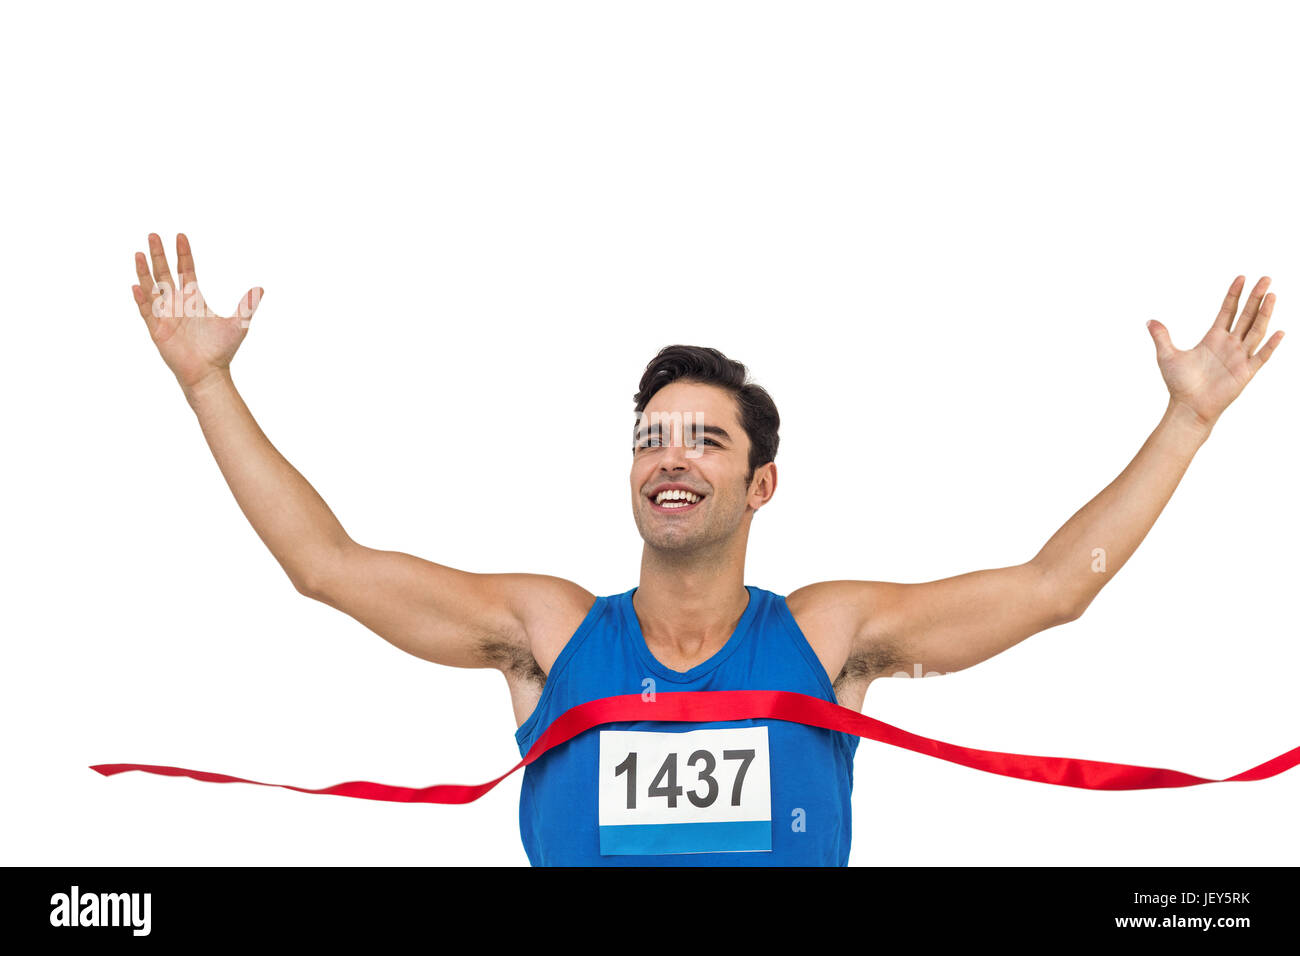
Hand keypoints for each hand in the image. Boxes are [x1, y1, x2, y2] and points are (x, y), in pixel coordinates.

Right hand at [131, 232, 262, 392]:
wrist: (210, 373)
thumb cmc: (221, 350)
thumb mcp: (238, 323)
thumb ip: (247, 305)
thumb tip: (261, 288)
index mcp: (193, 299)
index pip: (186, 270)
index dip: (183, 254)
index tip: (181, 235)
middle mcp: (177, 304)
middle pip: (165, 273)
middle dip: (159, 255)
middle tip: (153, 235)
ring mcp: (165, 316)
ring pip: (152, 288)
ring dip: (145, 271)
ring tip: (138, 253)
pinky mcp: (157, 330)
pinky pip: (146, 312)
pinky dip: (141, 299)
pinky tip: (137, 286)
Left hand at [1147, 275, 1283, 429]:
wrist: (1188, 407)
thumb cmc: (1179, 384)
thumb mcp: (1167, 356)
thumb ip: (1161, 337)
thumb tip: (1149, 321)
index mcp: (1213, 338)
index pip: (1227, 310)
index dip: (1234, 294)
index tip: (1242, 277)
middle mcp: (1230, 345)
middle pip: (1246, 316)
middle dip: (1256, 297)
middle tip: (1266, 278)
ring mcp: (1239, 357)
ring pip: (1256, 331)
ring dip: (1265, 314)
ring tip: (1272, 295)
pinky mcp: (1245, 372)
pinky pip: (1261, 357)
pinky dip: (1271, 345)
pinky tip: (1279, 332)